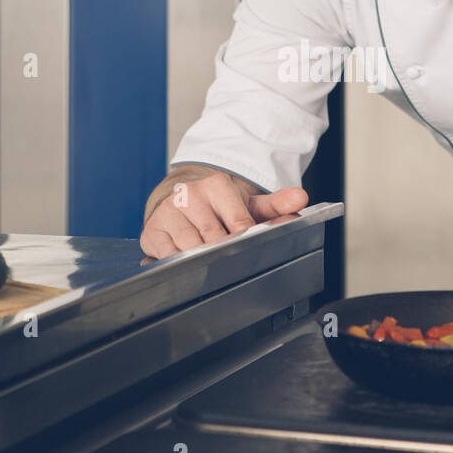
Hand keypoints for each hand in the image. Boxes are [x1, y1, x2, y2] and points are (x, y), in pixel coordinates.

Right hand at [140, 167, 308, 259]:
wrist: (181, 199)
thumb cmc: (218, 206)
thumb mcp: (248, 203)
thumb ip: (276, 203)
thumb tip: (301, 197)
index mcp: (217, 186)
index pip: (239, 223)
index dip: (246, 242)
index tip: (249, 251)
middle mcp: (190, 196)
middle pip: (215, 238)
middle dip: (225, 255)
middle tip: (232, 265)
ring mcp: (169, 212)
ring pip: (190, 248)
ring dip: (201, 261)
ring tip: (208, 265)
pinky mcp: (151, 230)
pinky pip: (166, 255)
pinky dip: (177, 264)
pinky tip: (185, 265)